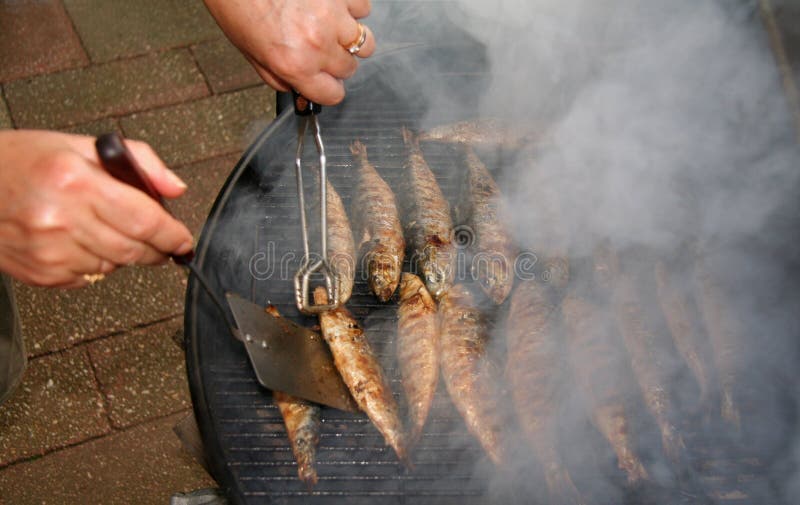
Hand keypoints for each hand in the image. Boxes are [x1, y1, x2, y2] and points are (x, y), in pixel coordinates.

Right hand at [0, 130, 193, 287]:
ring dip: (124, 252)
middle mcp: (62, 219)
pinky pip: (91, 276)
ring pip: (115, 265)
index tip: (184, 239)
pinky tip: (78, 239)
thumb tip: (174, 187)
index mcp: (76, 181)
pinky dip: (97, 262)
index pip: (144, 219)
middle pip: (135, 249)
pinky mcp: (43, 274)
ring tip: (102, 226)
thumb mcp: (79, 145)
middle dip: (156, 247)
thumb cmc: (20, 161)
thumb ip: (139, 161)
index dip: (173, 234)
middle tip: (158, 238)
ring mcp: (51, 251)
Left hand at [204, 0, 375, 104]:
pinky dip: (351, 8)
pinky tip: (331, 6)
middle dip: (336, 61)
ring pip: (364, 41)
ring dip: (349, 37)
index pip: (333, 94)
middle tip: (319, 47)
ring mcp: (333, 15)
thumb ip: (280, 78)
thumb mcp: (252, 53)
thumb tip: (301, 91)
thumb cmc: (239, 5)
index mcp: (295, 64)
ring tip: (330, 26)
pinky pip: (363, 8)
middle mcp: (317, 43)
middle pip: (349, 68)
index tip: (325, 80)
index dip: (328, 88)